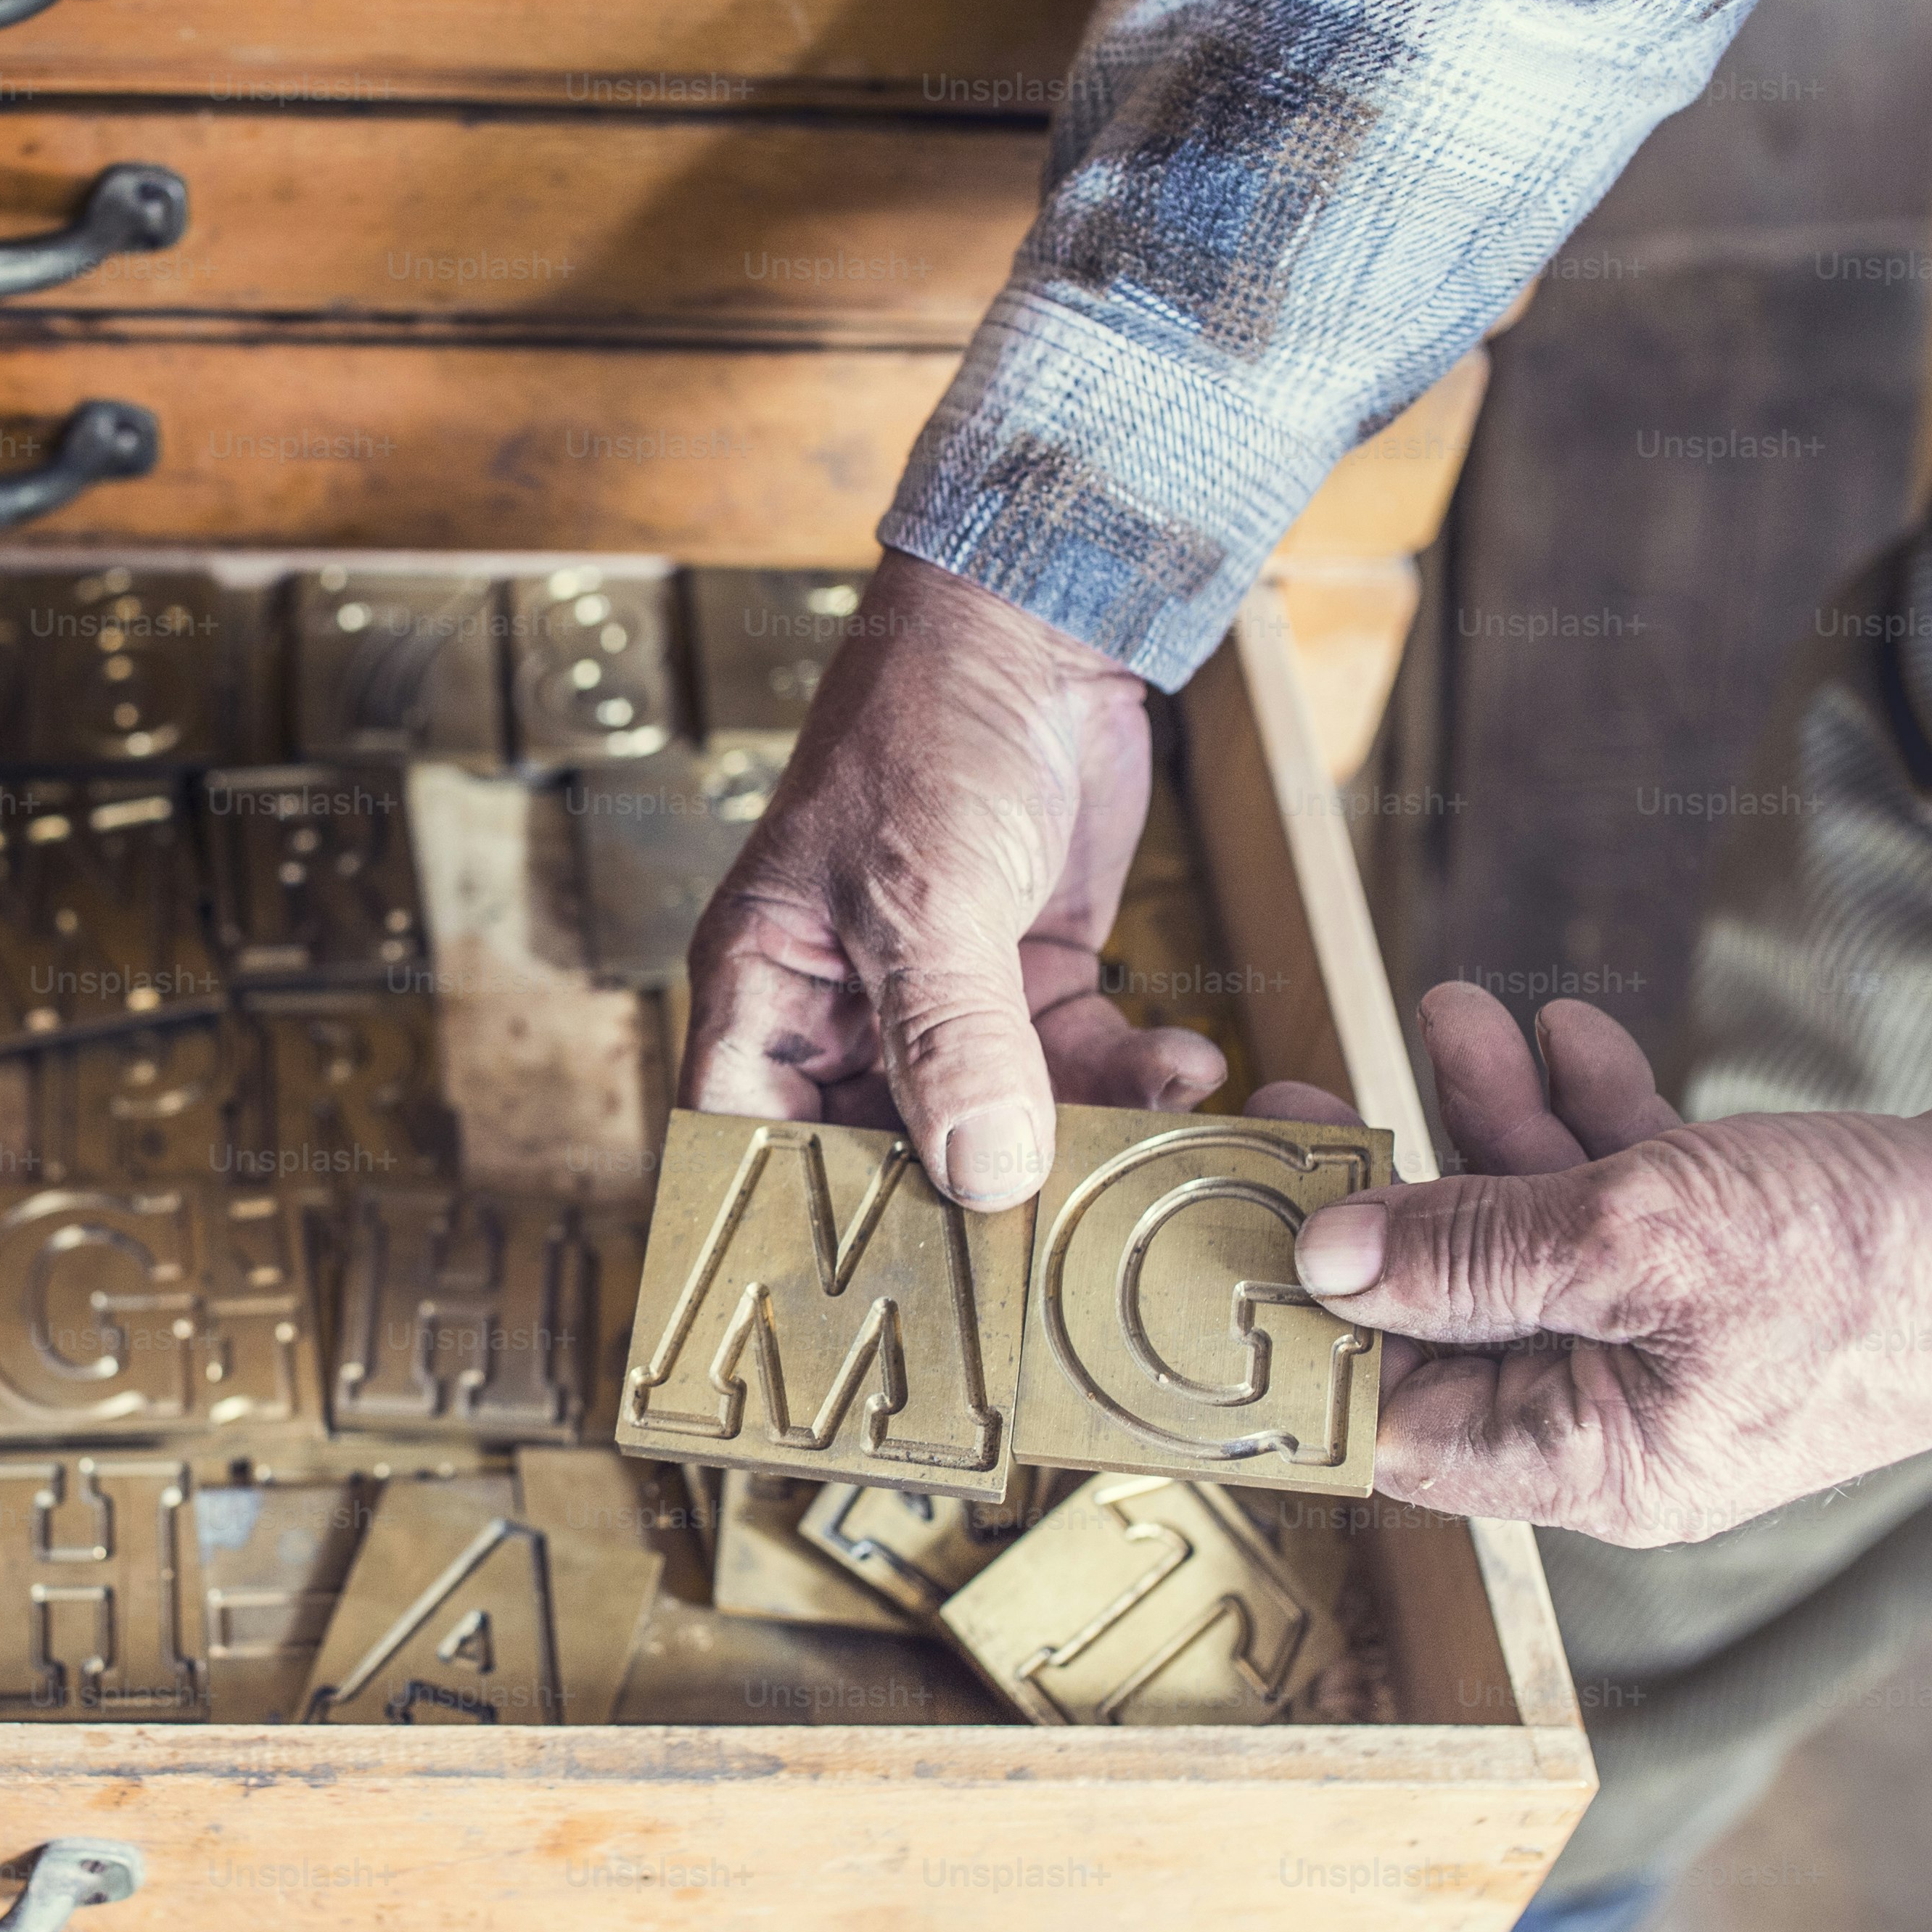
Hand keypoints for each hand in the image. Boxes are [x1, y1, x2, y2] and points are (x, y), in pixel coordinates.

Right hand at [678, 551, 1224, 1206]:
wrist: (1043, 629)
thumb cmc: (930, 730)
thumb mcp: (926, 893)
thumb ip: (952, 1039)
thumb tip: (984, 1178)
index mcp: (765, 996)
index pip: (746, 1150)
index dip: (792, 1233)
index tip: (876, 1302)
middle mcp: (842, 1017)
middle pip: (881, 1162)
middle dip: (965, 1211)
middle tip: (1048, 1265)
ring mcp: (939, 1006)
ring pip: (994, 1131)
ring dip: (1078, 1147)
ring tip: (1150, 1152)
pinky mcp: (1029, 988)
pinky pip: (1075, 1076)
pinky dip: (1132, 1084)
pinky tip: (1185, 1069)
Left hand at [1248, 984, 1931, 1547]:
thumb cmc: (1874, 1261)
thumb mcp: (1639, 1241)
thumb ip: (1471, 1253)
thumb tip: (1327, 1263)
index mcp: (1589, 1461)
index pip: (1392, 1423)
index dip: (1301, 1340)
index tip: (1225, 1249)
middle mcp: (1621, 1416)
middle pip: (1448, 1309)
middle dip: (1386, 1193)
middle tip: (1309, 1098)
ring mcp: (1676, 1342)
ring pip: (1532, 1227)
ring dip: (1485, 1117)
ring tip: (1449, 1013)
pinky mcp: (1730, 1268)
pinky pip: (1619, 1193)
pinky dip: (1582, 1111)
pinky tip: (1548, 1030)